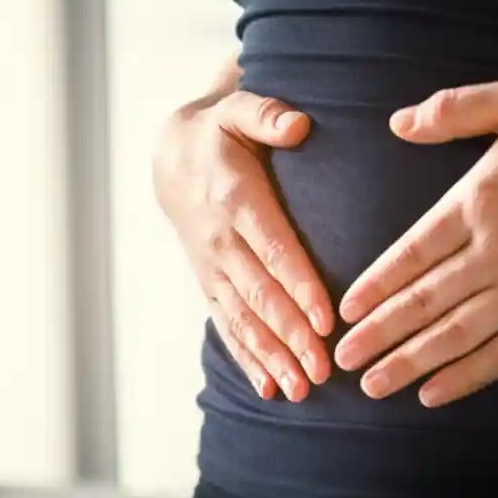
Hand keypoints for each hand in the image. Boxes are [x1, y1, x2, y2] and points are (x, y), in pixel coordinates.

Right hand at [153, 89, 334, 401]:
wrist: (172, 155)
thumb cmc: (219, 129)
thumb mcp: (238, 108)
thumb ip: (266, 114)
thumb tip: (298, 125)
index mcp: (233, 197)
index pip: (271, 247)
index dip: (297, 284)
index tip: (325, 318)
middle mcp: (219, 240)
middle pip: (259, 294)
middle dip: (290, 336)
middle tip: (322, 371)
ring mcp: (211, 267)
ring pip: (243, 318)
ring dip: (271, 357)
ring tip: (300, 390)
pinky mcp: (210, 283)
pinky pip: (227, 324)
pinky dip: (247, 357)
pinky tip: (269, 387)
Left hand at [332, 77, 497, 406]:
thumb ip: (452, 111)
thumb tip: (398, 122)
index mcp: (477, 201)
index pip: (410, 254)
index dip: (374, 285)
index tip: (345, 311)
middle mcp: (496, 251)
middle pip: (423, 301)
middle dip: (379, 334)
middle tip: (342, 360)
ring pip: (457, 334)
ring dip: (410, 362)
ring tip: (374, 385)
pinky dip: (468, 376)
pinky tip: (437, 393)